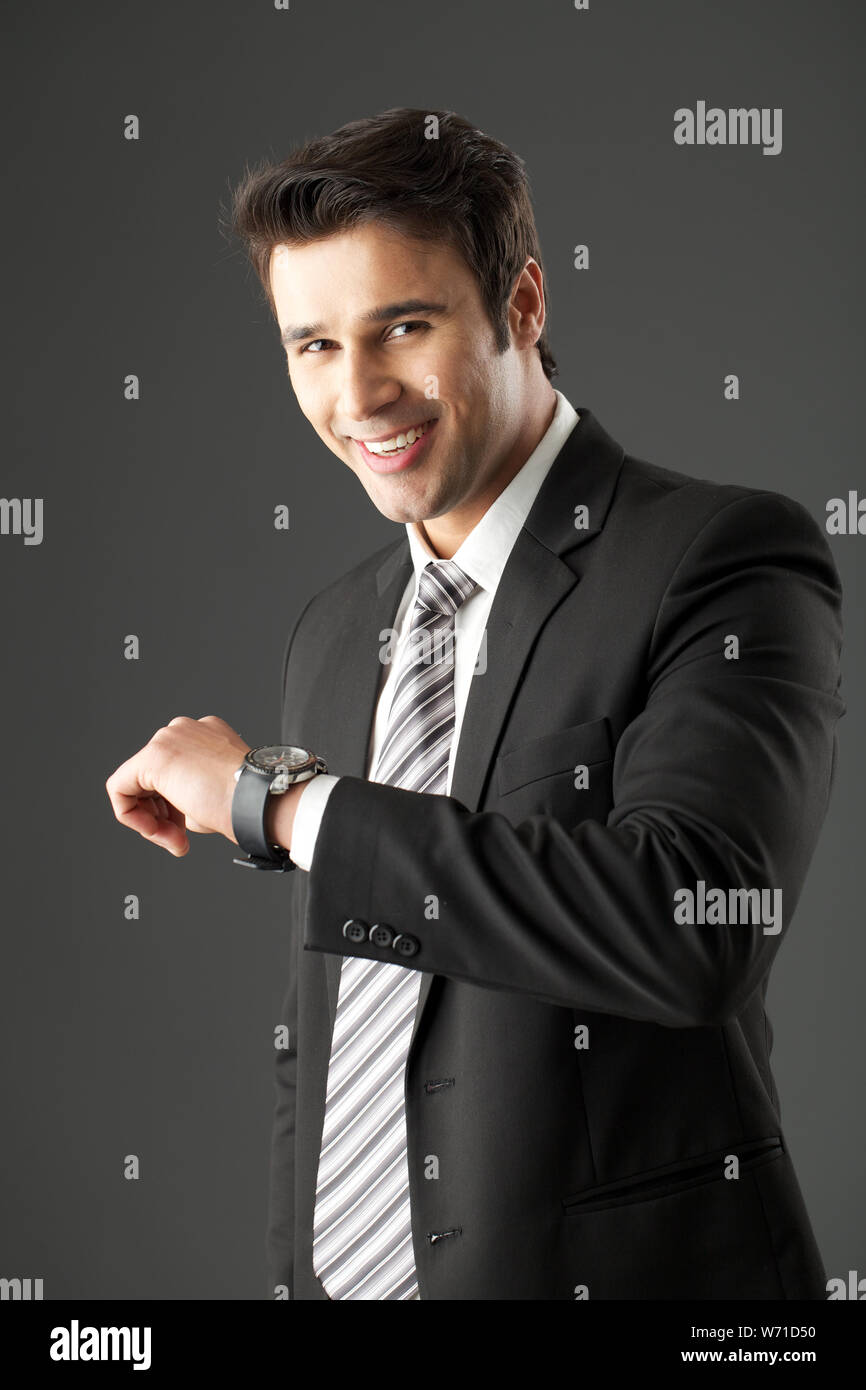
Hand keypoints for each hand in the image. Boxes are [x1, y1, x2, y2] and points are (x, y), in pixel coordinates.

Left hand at [105, 715, 250, 857]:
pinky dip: (131, 815)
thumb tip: (178, 813)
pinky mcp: (153, 756)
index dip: (176, 808)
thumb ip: (191, 795)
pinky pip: (120, 788)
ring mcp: (168, 739)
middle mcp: (185, 731)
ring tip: (176, 839)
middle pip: (153, 778)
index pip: (175, 772)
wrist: (260, 801)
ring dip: (152, 820)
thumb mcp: (218, 795)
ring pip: (137, 784)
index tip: (188, 828)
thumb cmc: (250, 803)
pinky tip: (154, 831)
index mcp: (207, 735)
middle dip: (163, 815)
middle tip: (180, 839)